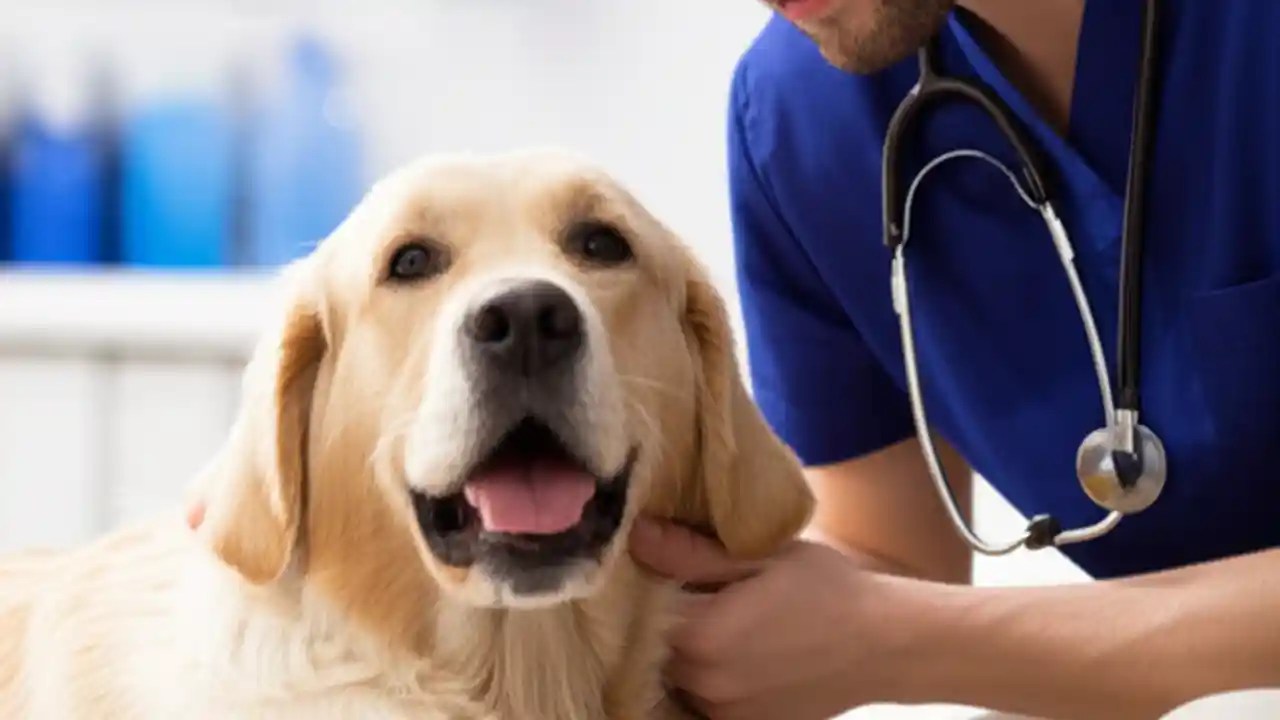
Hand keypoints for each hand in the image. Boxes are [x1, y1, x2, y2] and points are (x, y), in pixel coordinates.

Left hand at [629, 516, 899, 719]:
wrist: (885, 644)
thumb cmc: (826, 590)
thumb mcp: (759, 557)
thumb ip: (691, 553)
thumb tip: (637, 535)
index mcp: (702, 635)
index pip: (640, 606)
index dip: (647, 581)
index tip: (661, 560)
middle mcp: (705, 682)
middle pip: (653, 644)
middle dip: (666, 614)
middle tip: (694, 585)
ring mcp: (724, 711)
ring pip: (678, 673)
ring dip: (687, 646)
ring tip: (722, 616)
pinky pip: (705, 696)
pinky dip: (711, 672)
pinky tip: (739, 646)